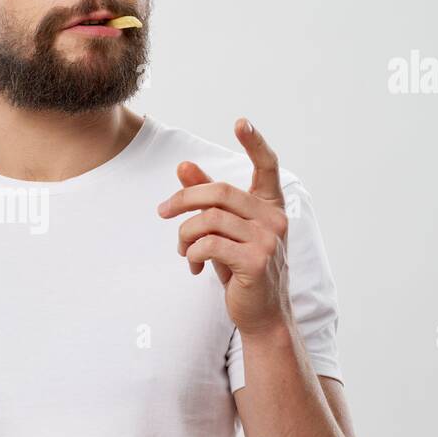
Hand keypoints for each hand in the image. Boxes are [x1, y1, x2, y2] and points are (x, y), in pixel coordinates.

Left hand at [156, 118, 292, 335]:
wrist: (261, 314)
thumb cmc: (242, 268)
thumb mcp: (224, 231)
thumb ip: (208, 199)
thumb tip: (183, 164)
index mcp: (271, 206)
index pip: (268, 166)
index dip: (255, 143)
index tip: (241, 122)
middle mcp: (275, 219)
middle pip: (220, 192)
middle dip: (184, 199)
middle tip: (162, 212)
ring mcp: (268, 240)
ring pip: (210, 219)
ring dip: (185, 234)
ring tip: (182, 250)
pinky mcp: (256, 262)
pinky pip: (209, 245)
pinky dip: (191, 254)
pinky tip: (193, 266)